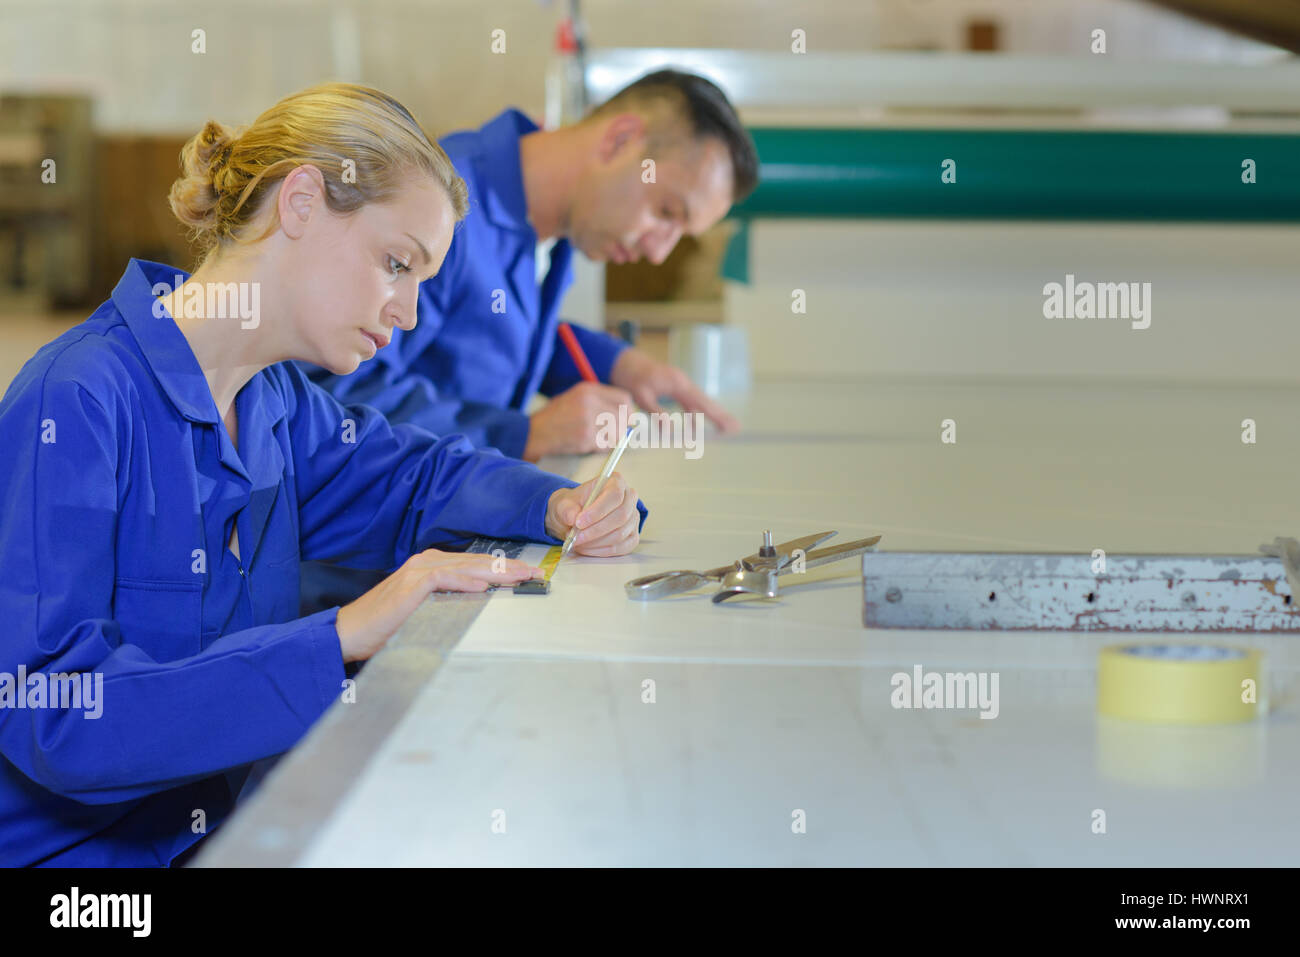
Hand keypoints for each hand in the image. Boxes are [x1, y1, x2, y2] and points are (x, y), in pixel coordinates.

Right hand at [335, 550, 541, 662]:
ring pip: (465, 567)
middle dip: (509, 568)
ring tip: (519, 577)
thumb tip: (483, 603)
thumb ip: (451, 601)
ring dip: (495, 572)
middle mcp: (427, 562)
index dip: (505, 569)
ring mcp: (418, 571)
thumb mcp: (427, 610)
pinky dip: (463, 582)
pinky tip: (483, 587)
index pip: (476, 565)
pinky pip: (441, 579)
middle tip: (536, 574)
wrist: (351, 631)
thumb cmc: (388, 625)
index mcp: (433, 565)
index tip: (530, 575)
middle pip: (476, 563)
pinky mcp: (410, 585)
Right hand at [522, 381, 634, 460]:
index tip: (624, 419)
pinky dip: (602, 448)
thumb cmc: (555, 417)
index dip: (627, 411)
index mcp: (588, 390)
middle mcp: (590, 402)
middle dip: (622, 427)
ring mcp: (588, 420)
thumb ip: (599, 401)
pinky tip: (590, 445)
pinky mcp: (585, 438)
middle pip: (624, 417)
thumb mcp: (575, 398)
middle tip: (615, 434)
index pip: (624, 399)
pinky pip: (606, 445)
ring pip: (617, 432)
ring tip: (599, 439)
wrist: (534, 433)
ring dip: (613, 439)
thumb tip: (626, 413)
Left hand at [545, 472, 639, 556]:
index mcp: (616, 482)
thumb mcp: (564, 503)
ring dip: (596, 542)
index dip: (598, 511)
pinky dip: (601, 551)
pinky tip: (587, 548)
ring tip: (578, 542)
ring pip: (620, 534)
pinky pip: (621, 547)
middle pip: (621, 516)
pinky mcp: (632, 536)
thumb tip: (572, 517)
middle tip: (576, 537)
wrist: (576, 518)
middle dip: (596, 530)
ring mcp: (633, 518)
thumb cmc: (573, 506)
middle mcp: (629, 498)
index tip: (579, 522)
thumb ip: (566, 509)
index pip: (614, 495)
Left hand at [609, 347, 740, 433]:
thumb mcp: (642, 397)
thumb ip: (657, 413)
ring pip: (699, 402)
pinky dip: (697, 413)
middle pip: (706, 402)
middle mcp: (683, 383)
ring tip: (725, 428)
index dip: (716, 415)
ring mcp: (681, 385)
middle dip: (721, 415)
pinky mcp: (676, 388)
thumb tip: (670, 429)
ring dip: (711, 415)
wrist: (626, 363)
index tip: (728, 425)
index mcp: (678, 384)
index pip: (701, 402)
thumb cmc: (633, 379)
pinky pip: (690, 402)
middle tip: (736, 427)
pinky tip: (698, 425)